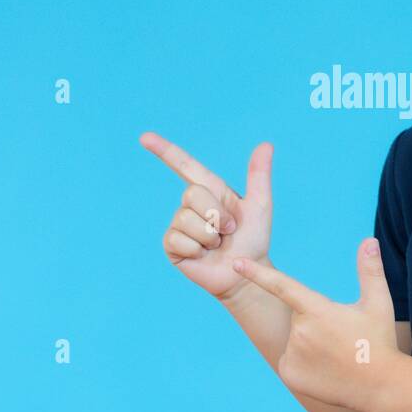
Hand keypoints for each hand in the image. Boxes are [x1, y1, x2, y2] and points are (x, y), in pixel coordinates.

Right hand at [139, 131, 273, 303]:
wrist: (246, 273)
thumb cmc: (253, 240)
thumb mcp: (260, 206)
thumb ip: (259, 175)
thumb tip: (266, 144)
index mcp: (211, 190)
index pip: (184, 165)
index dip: (164, 151)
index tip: (144, 138)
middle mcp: (191, 204)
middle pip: (192, 194)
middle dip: (217, 215)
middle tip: (229, 230)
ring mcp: (179, 224)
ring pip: (187, 219)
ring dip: (209, 236)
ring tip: (217, 245)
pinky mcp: (172, 245)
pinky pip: (178, 239)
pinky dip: (196, 249)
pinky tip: (203, 255)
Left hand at [229, 237, 400, 411]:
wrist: (381, 386)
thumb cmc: (380, 341)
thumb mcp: (378, 303)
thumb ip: (370, 270)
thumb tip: (369, 240)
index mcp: (317, 309)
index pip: (282, 286)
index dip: (257, 274)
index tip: (236, 263)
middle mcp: (300, 331)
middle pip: (300, 318)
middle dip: (316, 322)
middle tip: (342, 338)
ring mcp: (293, 355)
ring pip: (296, 340)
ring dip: (312, 344)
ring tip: (337, 356)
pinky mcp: (289, 374)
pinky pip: (290, 360)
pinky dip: (304, 364)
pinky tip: (326, 371)